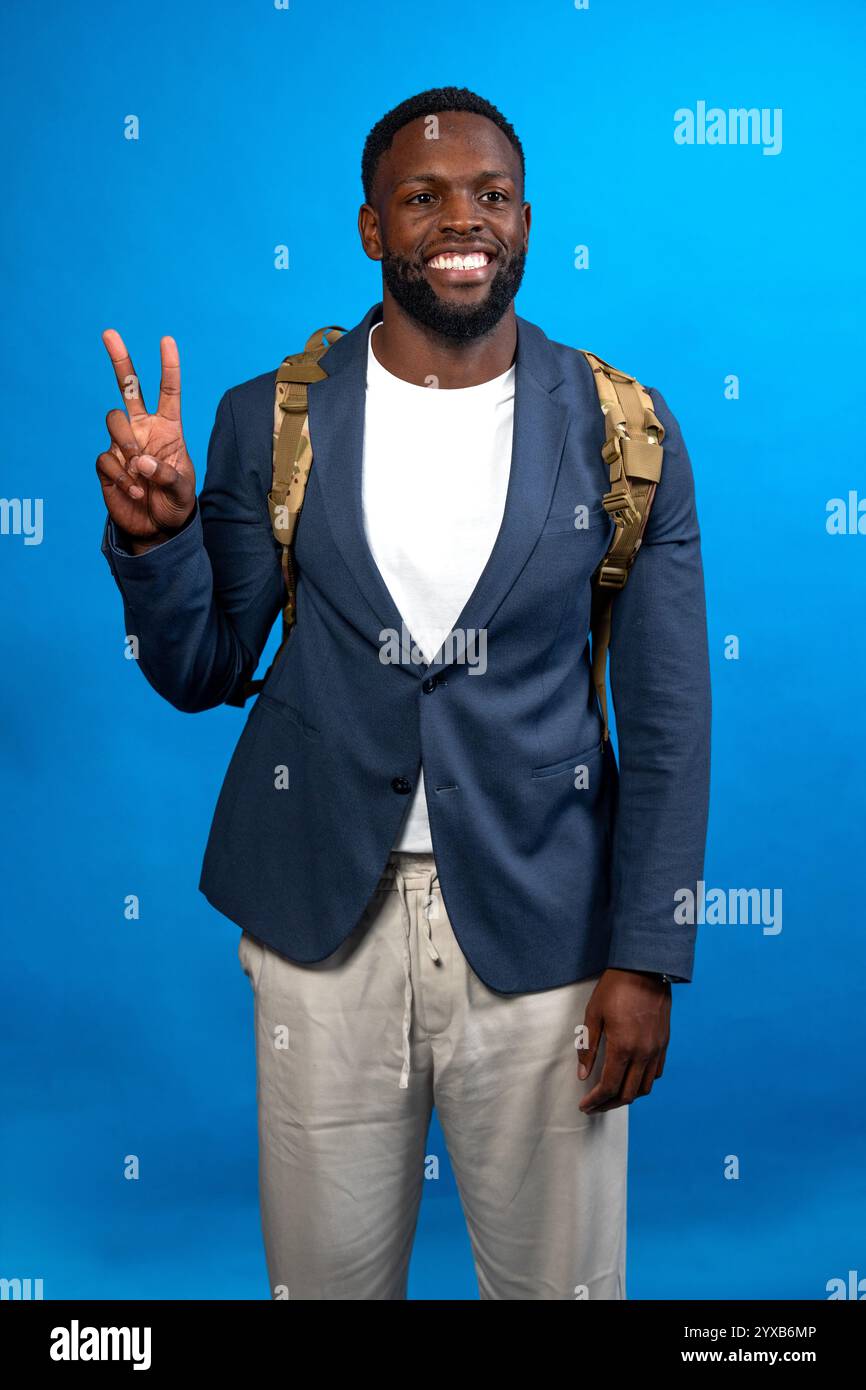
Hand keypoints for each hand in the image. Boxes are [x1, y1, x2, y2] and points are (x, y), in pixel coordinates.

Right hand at [96, 330, 196, 549]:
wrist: (157, 528)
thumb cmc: (175, 503)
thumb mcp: (183, 490)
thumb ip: (168, 474)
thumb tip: (141, 461)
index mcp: (168, 428)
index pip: (168, 392)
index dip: (168, 367)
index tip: (166, 340)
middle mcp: (143, 429)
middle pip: (128, 387)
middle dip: (120, 360)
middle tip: (109, 333)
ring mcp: (123, 444)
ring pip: (114, 422)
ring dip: (127, 445)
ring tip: (141, 474)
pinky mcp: (107, 463)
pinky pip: (107, 458)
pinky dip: (122, 476)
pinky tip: (134, 491)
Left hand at [577, 968, 670, 1112]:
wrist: (646, 968)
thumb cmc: (616, 988)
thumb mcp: (593, 1014)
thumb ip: (588, 1047)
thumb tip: (583, 1075)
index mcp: (623, 1047)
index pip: (609, 1087)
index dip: (595, 1101)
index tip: (584, 1106)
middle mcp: (643, 1053)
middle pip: (628, 1093)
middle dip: (608, 1104)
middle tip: (594, 1107)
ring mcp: (656, 1049)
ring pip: (645, 1087)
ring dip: (627, 1096)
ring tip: (611, 1095)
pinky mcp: (664, 1042)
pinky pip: (656, 1072)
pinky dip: (643, 1082)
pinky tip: (631, 1078)